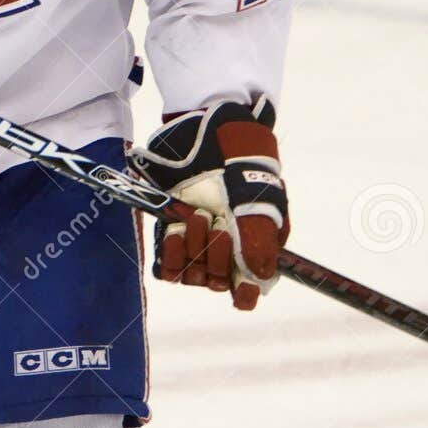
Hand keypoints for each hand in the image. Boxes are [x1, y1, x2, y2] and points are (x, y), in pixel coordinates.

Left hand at [129, 97, 288, 309]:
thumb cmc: (243, 164)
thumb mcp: (259, 201)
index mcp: (255, 246)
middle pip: (218, 282)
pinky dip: (171, 252)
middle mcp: (225, 250)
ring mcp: (197, 242)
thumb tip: (259, 282)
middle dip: (219, 257)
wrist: (208, 133)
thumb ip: (261, 242)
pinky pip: (166, 266)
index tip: (241, 289)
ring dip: (195, 249)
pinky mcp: (171, 232)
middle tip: (219, 225)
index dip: (244, 294)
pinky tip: (176, 231)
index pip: (248, 292)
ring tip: (199, 217)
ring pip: (192, 275)